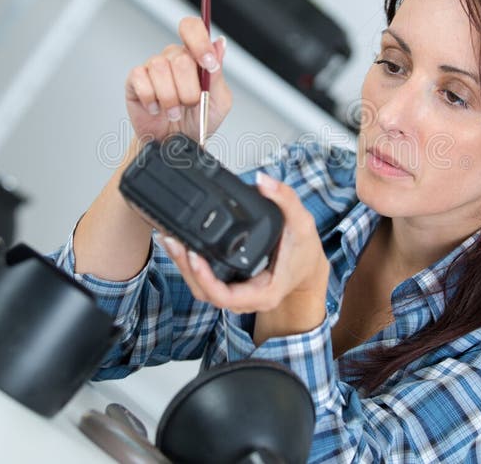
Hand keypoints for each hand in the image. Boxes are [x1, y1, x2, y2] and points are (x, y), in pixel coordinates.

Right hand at [124, 17, 230, 143]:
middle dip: (188, 89)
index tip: (208, 64)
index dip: (200, 42)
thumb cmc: (197, 121)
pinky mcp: (135, 80)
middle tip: (189, 104)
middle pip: (180, 58)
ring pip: (160, 68)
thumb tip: (219, 44)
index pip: (192, 28)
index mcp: (195, 56)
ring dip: (170, 98)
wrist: (174, 144)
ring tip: (173, 112)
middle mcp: (174, 58)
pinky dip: (151, 99)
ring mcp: (153, 67)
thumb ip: (217, 74)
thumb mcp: (218, 101)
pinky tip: (155, 108)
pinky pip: (141, 79)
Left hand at [158, 172, 329, 317]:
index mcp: (263, 293)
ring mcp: (236, 293)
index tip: (194, 256)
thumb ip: (286, 199)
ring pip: (203, 288)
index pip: (225, 297)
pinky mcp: (230, 284)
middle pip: (206, 292)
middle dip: (186, 269)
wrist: (310, 269)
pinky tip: (182, 246)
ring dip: (184, 267)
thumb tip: (264, 181)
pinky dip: (192, 265)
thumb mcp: (302, 223)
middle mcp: (247, 299)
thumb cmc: (306, 253)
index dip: (205, 279)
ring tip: (170, 241)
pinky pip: (207, 281)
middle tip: (172, 242)